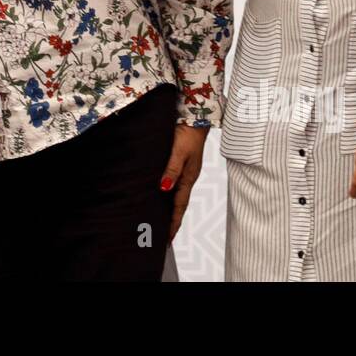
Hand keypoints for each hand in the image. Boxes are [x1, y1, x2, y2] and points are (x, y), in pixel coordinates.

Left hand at [162, 124, 208, 241]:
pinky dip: (168, 194)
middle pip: (178, 203)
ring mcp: (185, 171)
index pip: (179, 206)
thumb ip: (171, 170)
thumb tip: (164, 189)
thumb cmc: (188, 133)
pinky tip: (162, 195)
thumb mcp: (179, 152)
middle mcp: (187, 177)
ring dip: (169, 208)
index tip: (168, 238)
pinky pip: (174, 183)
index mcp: (188, 178)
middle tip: (163, 235)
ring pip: (175, 194)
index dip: (173, 222)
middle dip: (172, 220)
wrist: (195, 117)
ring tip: (160, 220)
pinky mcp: (181, 163)